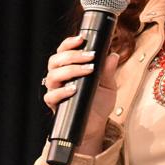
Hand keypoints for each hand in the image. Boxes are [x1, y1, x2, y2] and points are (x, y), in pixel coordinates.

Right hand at [42, 35, 121, 150]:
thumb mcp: (107, 86)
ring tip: (87, 70)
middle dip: (72, 55)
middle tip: (90, 56)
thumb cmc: (99, 103)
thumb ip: (108, 71)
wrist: (96, 125)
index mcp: (69, 69)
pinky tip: (73, 89)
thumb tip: (113, 55)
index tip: (81, 39)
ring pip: (52, 75)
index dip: (69, 43)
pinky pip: (51, 96)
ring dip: (70, 70)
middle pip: (55, 60)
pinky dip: (62, 91)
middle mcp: (59, 78)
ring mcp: (55, 91)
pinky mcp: (55, 105)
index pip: (64, 51)